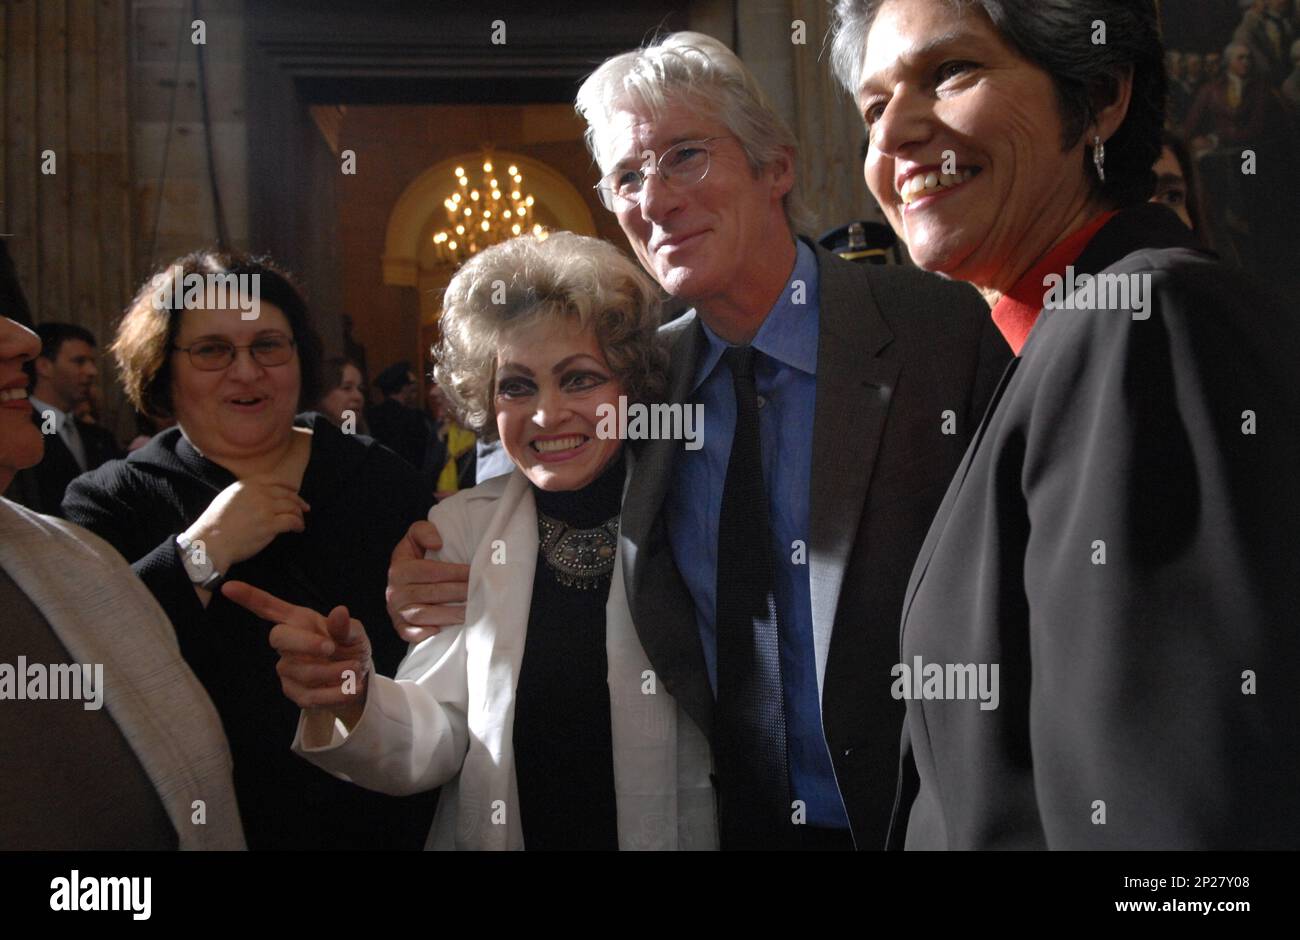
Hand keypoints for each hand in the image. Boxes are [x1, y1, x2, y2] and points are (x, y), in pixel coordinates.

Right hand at [184, 476, 309, 572]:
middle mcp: (258, 493)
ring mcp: (265, 508)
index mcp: (248, 485)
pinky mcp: (269, 525)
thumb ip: (246, 492)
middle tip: (304, 508)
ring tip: (300, 521)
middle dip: (298, 502)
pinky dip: (298, 524)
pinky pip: (292, 521)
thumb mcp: (228, 497)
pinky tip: (298, 529)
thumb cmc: (216, 524)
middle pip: (287, 494)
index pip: (275, 481)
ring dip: (299, 514)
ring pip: (292, 507)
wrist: (210, 541)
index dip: (288, 487)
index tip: (295, 492)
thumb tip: (263, 494)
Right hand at [221, 580, 371, 725]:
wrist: (358, 681)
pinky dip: (335, 693)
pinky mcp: (293, 692)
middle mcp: (288, 643)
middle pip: (278, 637)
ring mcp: (287, 669)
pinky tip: (351, 688)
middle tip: (332, 648)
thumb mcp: (356, 634)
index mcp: (300, 621)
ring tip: (355, 668)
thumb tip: (339, 612)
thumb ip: (346, 626)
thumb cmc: (351, 649)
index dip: (249, 597)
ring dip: (333, 672)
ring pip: (301, 671)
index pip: (268, 607)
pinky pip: (309, 696)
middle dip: (306, 643)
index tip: (227, 586)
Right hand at [386, 519, 468, 643]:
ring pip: (425, 614)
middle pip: (432, 593)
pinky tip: (443, 630)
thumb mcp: (414, 538)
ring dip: (450, 614)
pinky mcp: (399, 627)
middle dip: (459, 593)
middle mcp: (395, 591)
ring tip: (472, 612)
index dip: (454, 572)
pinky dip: (425, 633)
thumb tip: (437, 543)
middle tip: (480, 592)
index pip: (430, 571)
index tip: (474, 572)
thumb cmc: (415, 559)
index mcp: (399, 568)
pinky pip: (411, 633)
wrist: (400, 581)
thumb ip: (423, 531)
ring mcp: (396, 611)